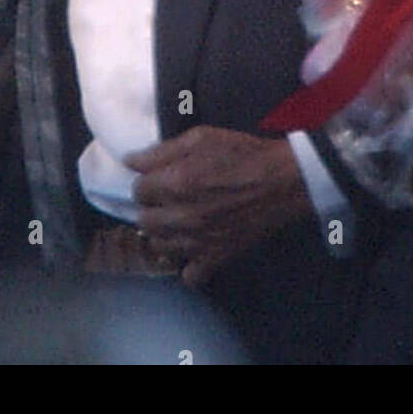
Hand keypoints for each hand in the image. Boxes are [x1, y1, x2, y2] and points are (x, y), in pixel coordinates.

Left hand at [125, 127, 311, 286]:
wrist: (282, 181)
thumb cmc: (243, 153)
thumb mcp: (202, 137)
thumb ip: (162, 150)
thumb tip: (130, 161)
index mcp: (176, 183)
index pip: (138, 190)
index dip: (149, 181)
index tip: (161, 178)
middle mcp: (182, 216)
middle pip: (144, 221)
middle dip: (153, 207)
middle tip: (169, 198)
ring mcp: (198, 242)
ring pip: (160, 247)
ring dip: (165, 232)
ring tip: (180, 220)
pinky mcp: (216, 257)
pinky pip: (189, 275)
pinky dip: (188, 264)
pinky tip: (194, 246)